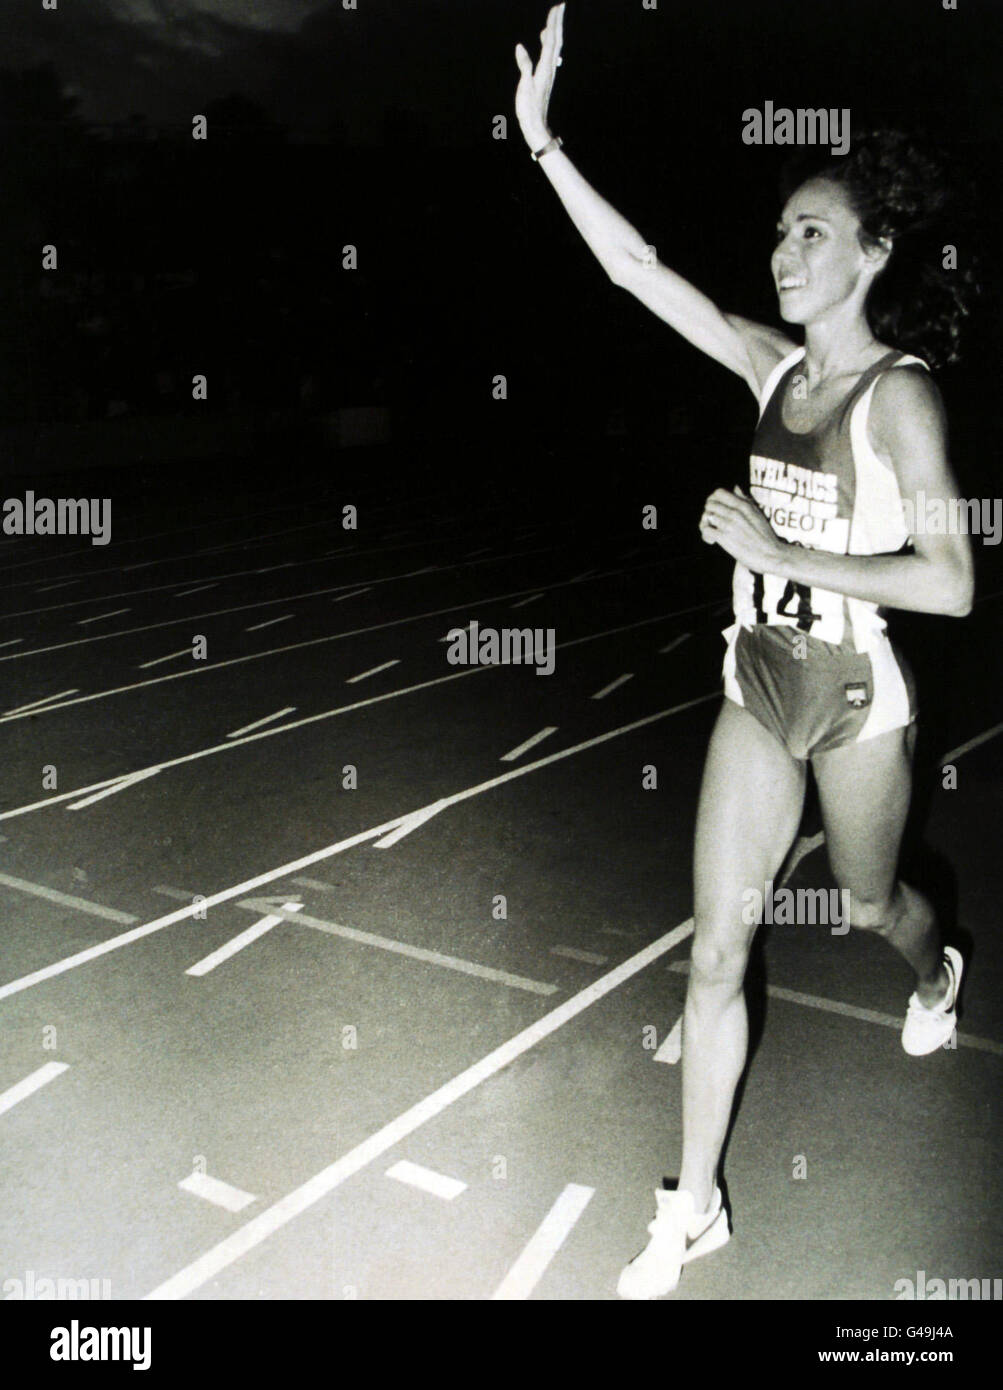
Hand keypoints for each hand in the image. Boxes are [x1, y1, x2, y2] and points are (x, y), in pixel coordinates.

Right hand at [515, 3, 564, 148]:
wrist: (536, 126)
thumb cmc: (529, 110)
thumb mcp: (524, 88)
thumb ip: (524, 66)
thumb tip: (520, 47)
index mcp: (545, 68)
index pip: (551, 40)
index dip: (553, 23)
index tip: (557, 7)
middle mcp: (550, 68)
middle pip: (556, 40)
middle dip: (558, 22)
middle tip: (560, 6)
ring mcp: (549, 73)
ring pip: (554, 47)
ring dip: (555, 31)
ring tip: (553, 18)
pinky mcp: (546, 77)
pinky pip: (550, 54)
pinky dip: (549, 43)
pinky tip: (545, 40)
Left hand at [700, 486, 785, 570]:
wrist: (771, 555)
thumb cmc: (765, 537)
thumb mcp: (758, 514)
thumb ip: (746, 500)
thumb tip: (735, 487)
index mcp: (744, 505)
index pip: (718, 493)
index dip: (713, 500)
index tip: (716, 509)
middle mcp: (735, 512)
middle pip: (709, 504)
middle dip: (708, 512)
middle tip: (713, 523)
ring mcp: (729, 524)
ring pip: (706, 516)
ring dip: (706, 525)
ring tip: (713, 533)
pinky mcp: (724, 537)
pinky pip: (705, 530)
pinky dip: (706, 536)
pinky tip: (713, 541)